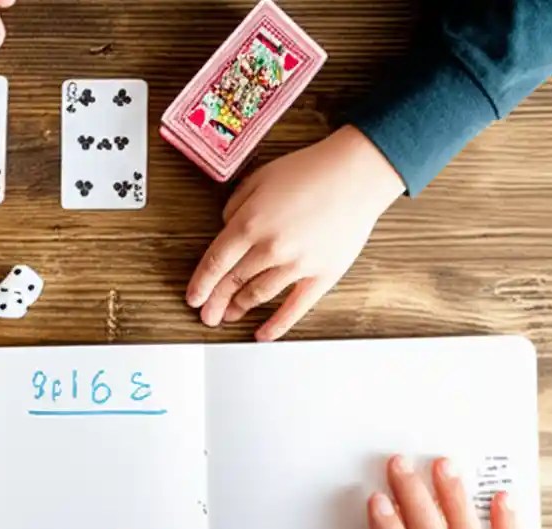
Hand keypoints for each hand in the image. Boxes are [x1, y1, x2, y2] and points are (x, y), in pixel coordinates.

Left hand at [185, 124, 404, 340]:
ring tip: (229, 316)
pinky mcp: (322, 275)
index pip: (216, 262)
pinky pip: (295, 308)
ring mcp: (297, 264)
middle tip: (206, 316)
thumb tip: (225, 229)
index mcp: (250, 223)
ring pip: (258, 295)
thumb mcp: (260, 178)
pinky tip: (263, 335)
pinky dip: (276, 325)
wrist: (357, 173)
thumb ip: (235, 206)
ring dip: (240, 308)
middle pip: (233, 283)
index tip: (193, 298)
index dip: (201, 284)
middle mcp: (270, 248)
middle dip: (215, 302)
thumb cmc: (311, 170)